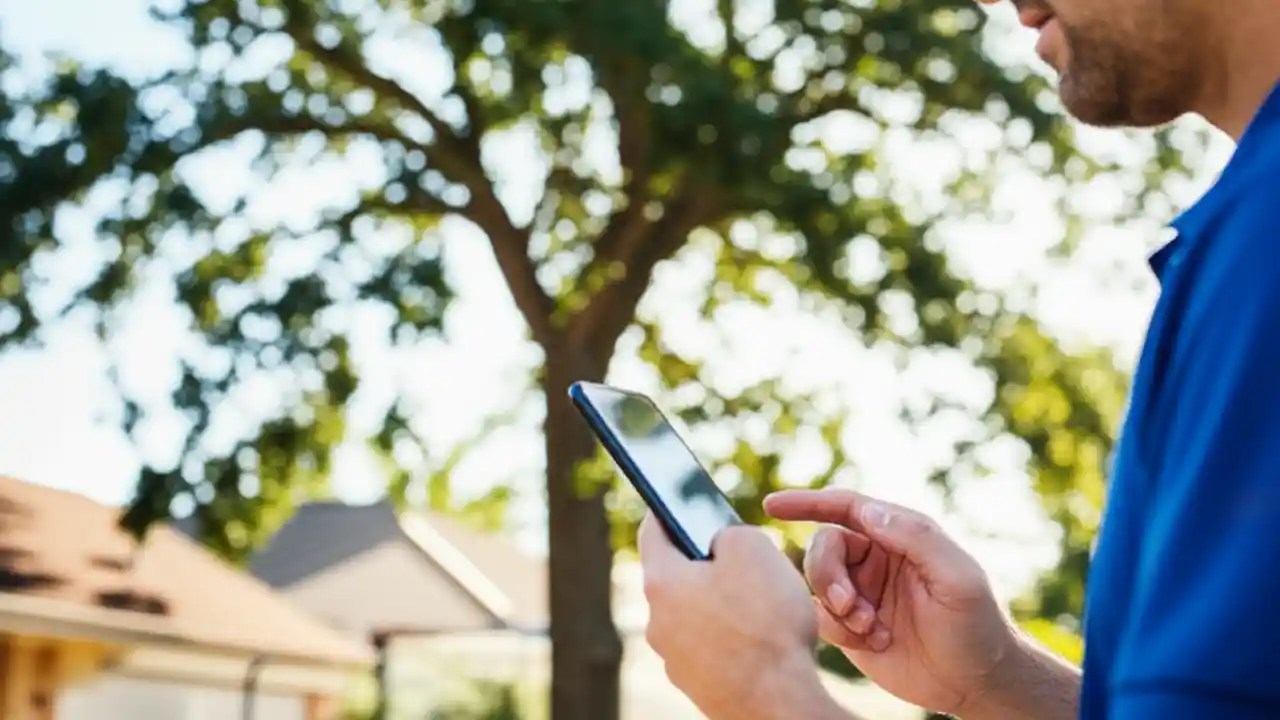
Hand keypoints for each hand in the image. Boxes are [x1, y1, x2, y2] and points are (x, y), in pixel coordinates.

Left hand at [638, 515, 846, 719]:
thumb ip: (730, 533)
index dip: (670, 508)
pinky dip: (732, 638)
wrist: (778, 702)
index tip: (683, 498)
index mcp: (661, 582)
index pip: (654, 531)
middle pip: (678, 575)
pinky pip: (712, 647)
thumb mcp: (753, 548)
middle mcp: (656, 622)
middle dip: (708, 562)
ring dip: (722, 603)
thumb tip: (721, 544)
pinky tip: (762, 639)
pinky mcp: (698, 686)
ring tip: (763, 604)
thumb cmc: (765, 621)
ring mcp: (675, 659)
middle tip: (744, 558)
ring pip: (696, 613)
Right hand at [765, 489, 1018, 716]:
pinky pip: (821, 616)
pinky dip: (840, 629)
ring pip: (818, 582)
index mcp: (900, 534)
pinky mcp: (852, 625)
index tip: (773, 504)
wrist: (974, 682)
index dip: (808, 502)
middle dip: (827, 574)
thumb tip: (869, 509)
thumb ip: (916, 537)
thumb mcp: (957, 577)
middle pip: (824, 546)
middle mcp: (876, 557)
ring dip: (837, 606)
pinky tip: (874, 641)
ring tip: (871, 628)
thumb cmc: (977, 625)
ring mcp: (862, 590)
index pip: (846, 506)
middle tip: (849, 605)